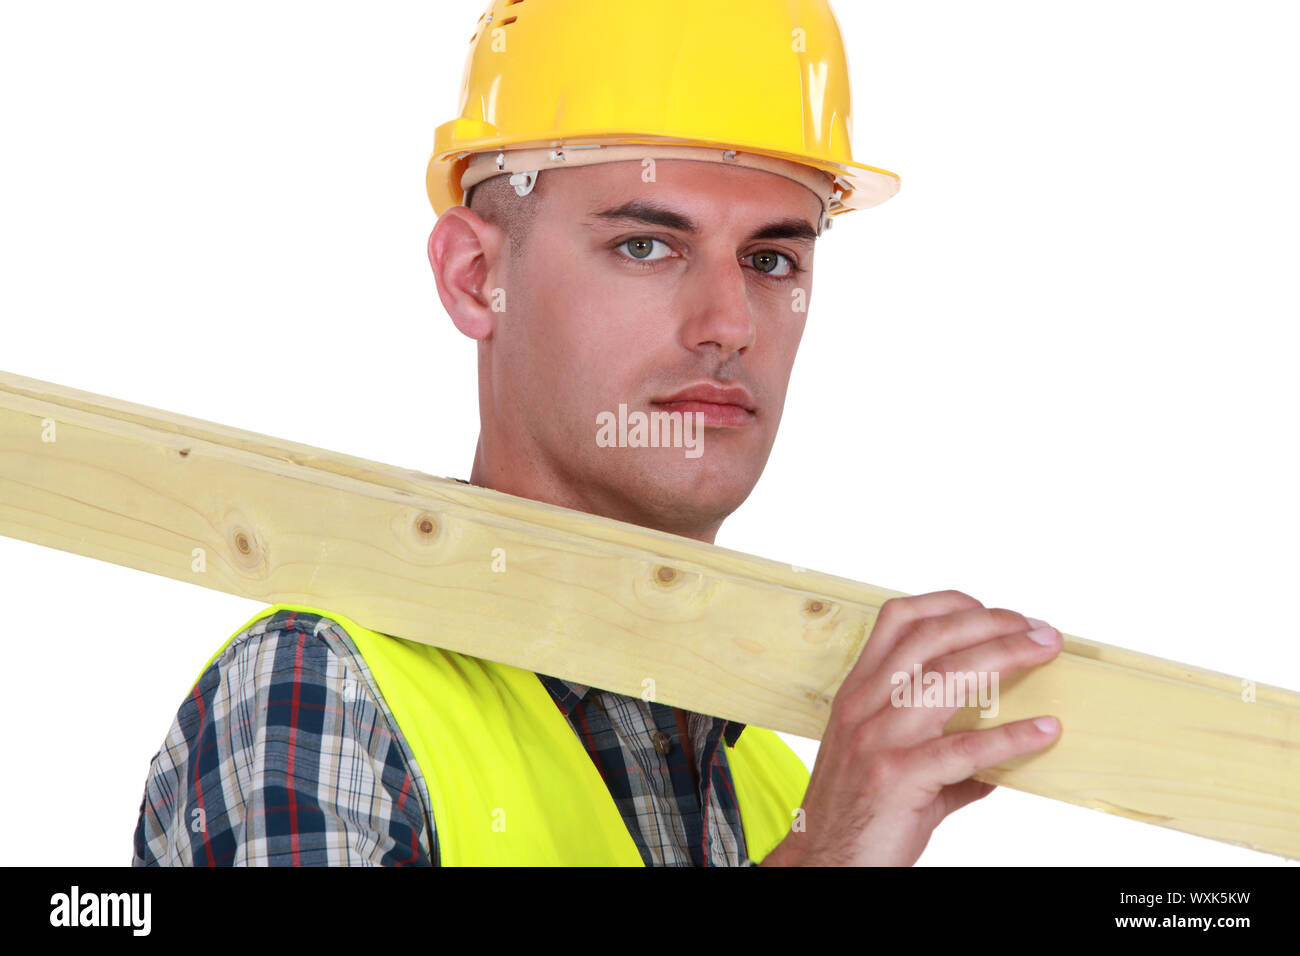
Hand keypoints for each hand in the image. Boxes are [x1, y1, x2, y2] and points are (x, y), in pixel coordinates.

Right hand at [761, 589, 1062, 865]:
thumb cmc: (852, 814)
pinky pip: (965, 750)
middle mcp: (864, 705)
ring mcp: (879, 739)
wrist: (824, 862)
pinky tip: (1043, 731)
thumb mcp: (881, 763)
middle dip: (991, 622)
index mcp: (857, 692)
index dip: (949, 604)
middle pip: (932, 637)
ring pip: (948, 677)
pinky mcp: (898, 778)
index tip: (992, 610)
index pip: (898, 619)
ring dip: (1006, 656)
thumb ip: (938, 754)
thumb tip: (993, 766)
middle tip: (1038, 628)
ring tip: (1044, 651)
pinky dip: (1011, 737)